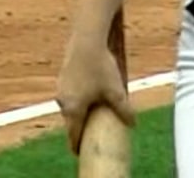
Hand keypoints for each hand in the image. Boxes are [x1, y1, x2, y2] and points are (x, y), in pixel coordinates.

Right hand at [56, 37, 135, 153]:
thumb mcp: (117, 93)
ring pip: (70, 107)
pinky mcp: (62, 77)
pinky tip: (91, 91)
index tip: (81, 153)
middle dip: (81, 128)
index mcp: (73, 109)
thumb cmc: (100, 68)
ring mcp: (61, 88)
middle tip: (93, 133)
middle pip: (71, 121)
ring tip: (95, 111)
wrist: (86, 41)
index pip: (73, 134)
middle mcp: (62, 101)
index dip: (78, 145)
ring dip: (80, 112)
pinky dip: (78, 99)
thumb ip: (124, 111)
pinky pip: (70, 95)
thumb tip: (132, 124)